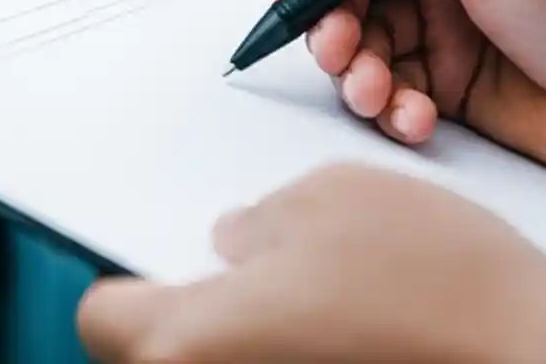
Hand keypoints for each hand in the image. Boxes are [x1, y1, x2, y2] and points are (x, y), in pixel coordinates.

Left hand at [77, 163, 545, 362]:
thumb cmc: (444, 291)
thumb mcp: (334, 199)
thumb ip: (261, 219)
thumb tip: (240, 241)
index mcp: (191, 339)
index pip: (101, 315)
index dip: (125, 277)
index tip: (151, 255)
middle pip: (160, 349)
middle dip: (198, 303)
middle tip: (246, 265)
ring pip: (228, 362)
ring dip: (251, 328)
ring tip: (314, 289)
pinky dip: (296, 350)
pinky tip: (349, 323)